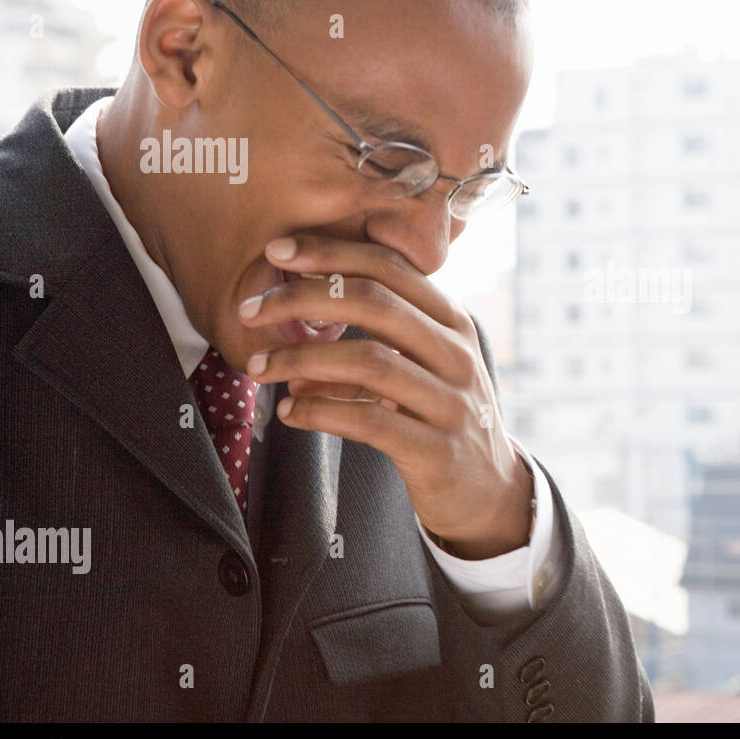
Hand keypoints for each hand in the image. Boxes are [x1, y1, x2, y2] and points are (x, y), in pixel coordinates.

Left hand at [238, 233, 532, 558]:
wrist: (487, 488)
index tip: (278, 250)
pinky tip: (290, 410)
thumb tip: (294, 322)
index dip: (332, 253)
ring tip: (260, 365)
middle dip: (304, 298)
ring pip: (369, 361)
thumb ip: (376, 336)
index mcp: (453, 322)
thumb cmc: (440, 415)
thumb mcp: (424, 363)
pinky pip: (369, 421)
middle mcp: (457, 355)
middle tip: (251, 308)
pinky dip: (320, 411)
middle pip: (376, 303)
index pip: (392, 268)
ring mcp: (452, 403)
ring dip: (302, 357)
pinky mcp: (436, 450)